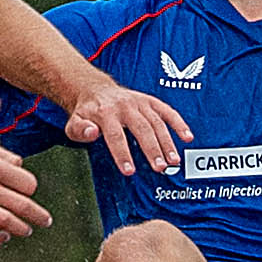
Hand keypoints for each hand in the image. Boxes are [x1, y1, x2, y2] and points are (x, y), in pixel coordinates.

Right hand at [0, 138, 50, 245]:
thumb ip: (8, 158)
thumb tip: (24, 170)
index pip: (28, 184)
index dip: (31, 189)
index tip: (28, 193)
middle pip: (21, 205)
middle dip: (38, 216)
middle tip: (46, 221)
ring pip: (5, 221)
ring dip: (21, 229)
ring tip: (27, 230)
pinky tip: (4, 237)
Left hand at [63, 79, 192, 176]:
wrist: (95, 90)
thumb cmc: (86, 112)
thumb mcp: (74, 122)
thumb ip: (80, 130)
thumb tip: (92, 133)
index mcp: (105, 112)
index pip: (115, 136)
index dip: (122, 154)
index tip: (130, 171)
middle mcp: (125, 106)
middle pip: (141, 129)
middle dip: (152, 149)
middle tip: (160, 167)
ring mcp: (140, 102)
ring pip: (157, 122)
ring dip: (167, 142)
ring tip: (173, 161)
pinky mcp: (150, 101)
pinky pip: (167, 111)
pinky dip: (179, 123)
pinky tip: (188, 137)